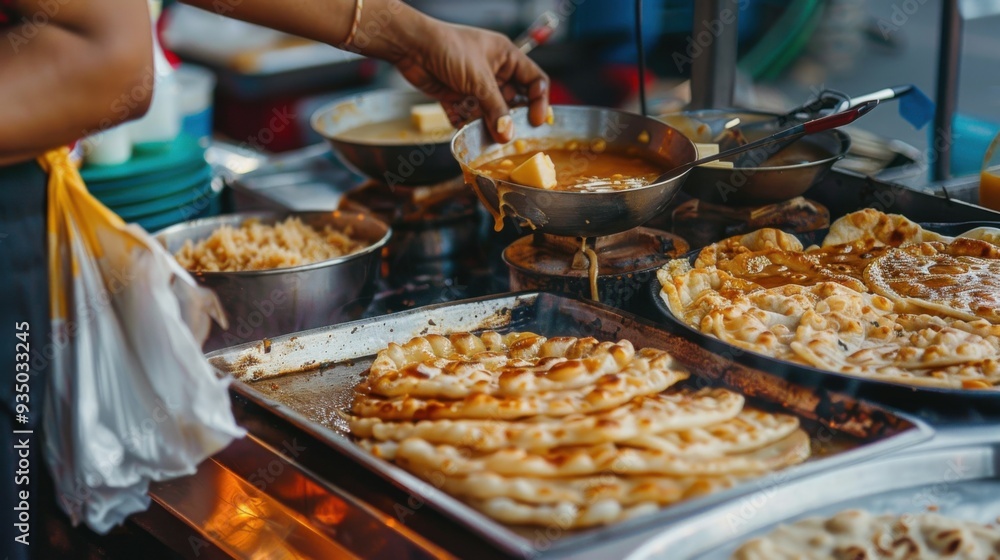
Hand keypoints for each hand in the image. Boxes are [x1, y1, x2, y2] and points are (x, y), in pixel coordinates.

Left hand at [393, 22, 548, 142]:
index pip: (534, 80)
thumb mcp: (479, 80)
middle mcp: (494, 72)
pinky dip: (467, 124)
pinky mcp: (457, 97)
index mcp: (506, 57)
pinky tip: (463, 127)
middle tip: (511, 136)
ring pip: (490, 112)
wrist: (410, 47)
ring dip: (487, 125)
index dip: (539, 101)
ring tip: (486, 135)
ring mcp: (475, 85)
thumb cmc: (448, 48)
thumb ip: (496, 109)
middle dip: (511, 119)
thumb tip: (508, 135)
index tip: (537, 122)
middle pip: (513, 101)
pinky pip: (469, 117)